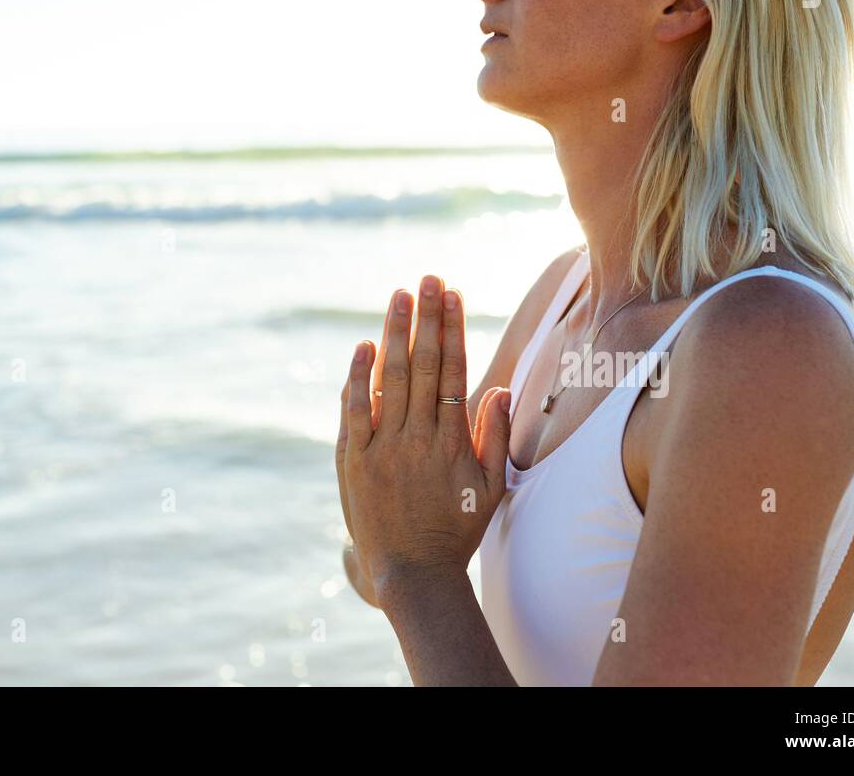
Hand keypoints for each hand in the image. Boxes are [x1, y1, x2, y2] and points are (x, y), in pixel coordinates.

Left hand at [337, 275, 512, 597]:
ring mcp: (383, 447)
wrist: (411, 574)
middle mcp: (418, 438)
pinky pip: (354, 411)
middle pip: (422, 364)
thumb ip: (495, 437)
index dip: (453, 329)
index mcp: (452, 441)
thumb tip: (499, 388)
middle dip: (426, 318)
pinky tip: (364, 346)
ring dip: (395, 334)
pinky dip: (358, 377)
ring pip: (390, 379)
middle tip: (428, 278)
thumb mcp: (492, 488)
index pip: (453, 370)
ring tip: (400, 296)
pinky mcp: (354, 459)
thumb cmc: (456, 529)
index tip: (454, 294)